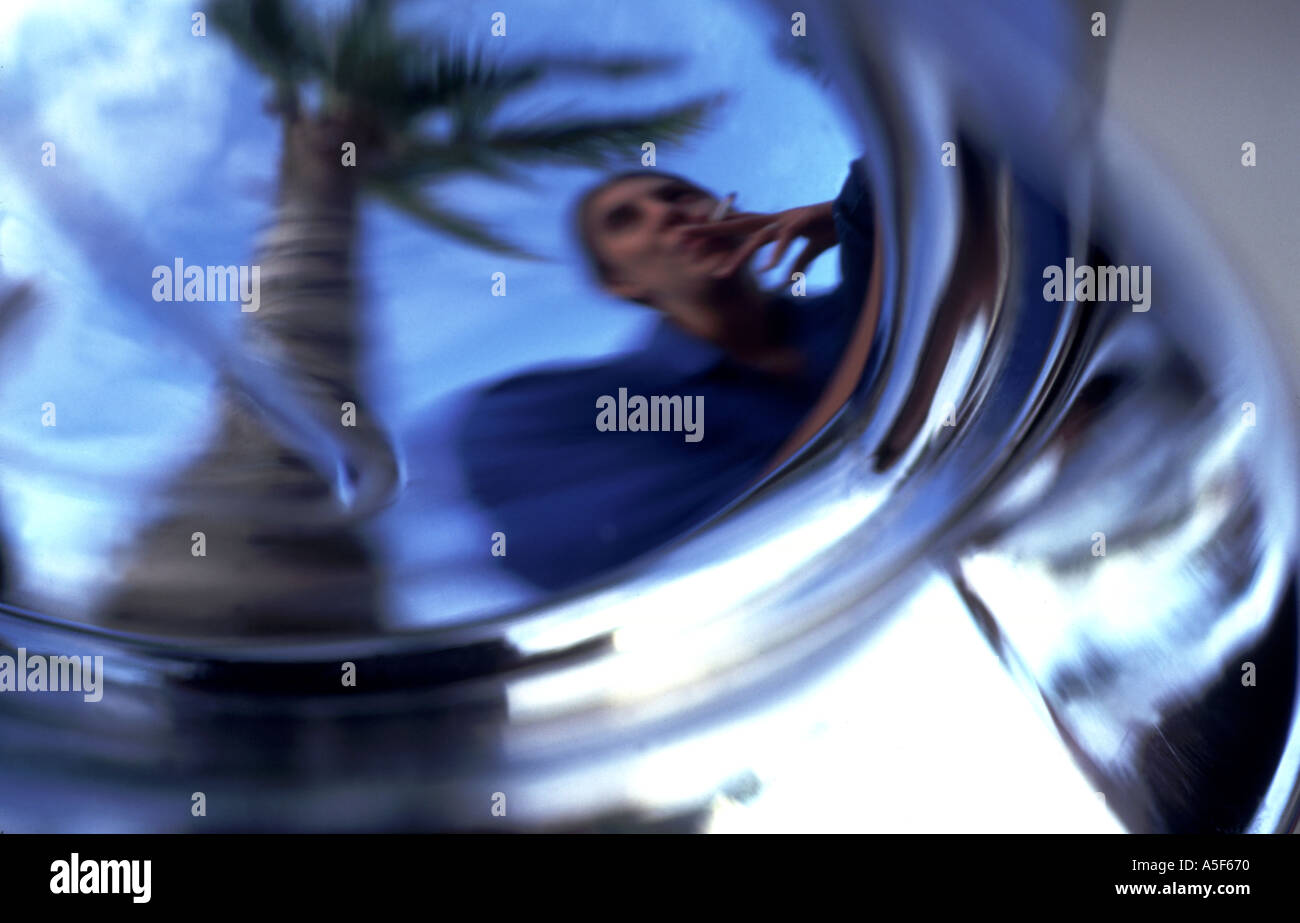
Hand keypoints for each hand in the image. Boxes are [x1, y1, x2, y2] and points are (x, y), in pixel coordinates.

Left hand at [681, 200, 837, 279]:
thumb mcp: (811, 249)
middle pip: (735, 224)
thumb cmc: (833, 227)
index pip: (737, 228)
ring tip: (722, 274)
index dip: (715, 235)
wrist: (857, 210)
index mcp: (774, 224)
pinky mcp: (805, 221)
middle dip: (708, 231)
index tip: (690, 241)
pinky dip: (777, 254)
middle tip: (681, 237)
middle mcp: (776, 219)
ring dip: (739, 255)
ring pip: (757, 236)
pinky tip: (767, 270)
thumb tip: (784, 281)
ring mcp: (788, 218)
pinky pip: (787, 239)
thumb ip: (797, 264)